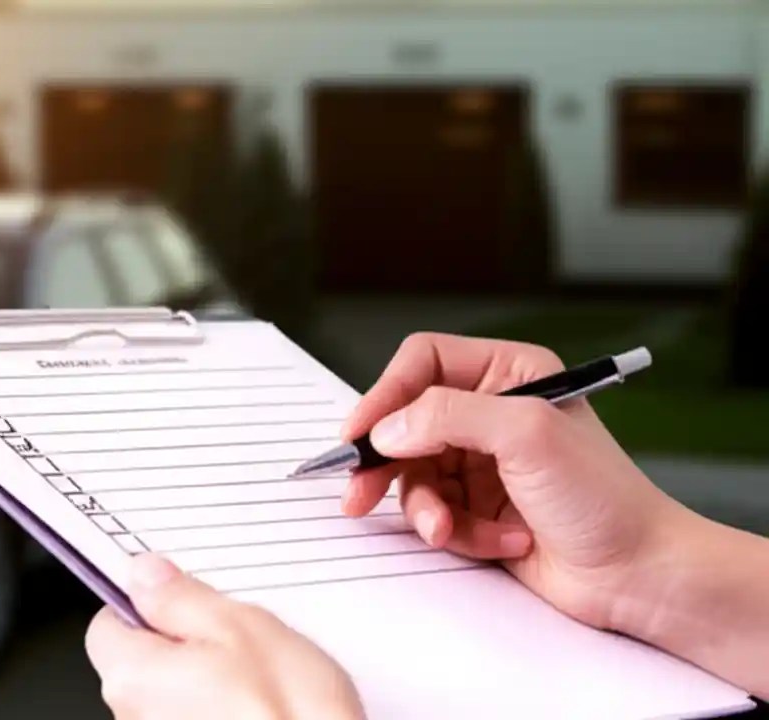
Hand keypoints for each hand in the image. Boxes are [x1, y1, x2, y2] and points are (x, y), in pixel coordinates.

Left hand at [86, 554, 364, 719]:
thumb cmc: (291, 716)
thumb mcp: (241, 628)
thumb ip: (181, 597)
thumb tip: (145, 574)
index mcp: (132, 677)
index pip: (108, 623)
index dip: (148, 608)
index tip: (183, 602)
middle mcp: (133, 719)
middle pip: (138, 663)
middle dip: (180, 646)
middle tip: (235, 643)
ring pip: (168, 695)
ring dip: (201, 683)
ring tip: (256, 684)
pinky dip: (214, 713)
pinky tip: (256, 712)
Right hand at [340, 333, 698, 634]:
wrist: (638, 574)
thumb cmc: (606, 498)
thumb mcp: (526, 435)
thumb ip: (448, 415)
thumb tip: (387, 427)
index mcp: (509, 373)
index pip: (423, 363)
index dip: (385, 394)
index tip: (358, 433)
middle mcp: (492, 412)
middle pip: (405, 422)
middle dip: (385, 463)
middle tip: (359, 491)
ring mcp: (483, 462)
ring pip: (414, 474)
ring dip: (427, 508)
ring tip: (446, 528)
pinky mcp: (478, 508)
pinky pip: (436, 513)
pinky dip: (458, 531)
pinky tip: (499, 542)